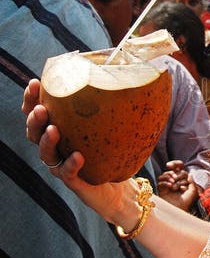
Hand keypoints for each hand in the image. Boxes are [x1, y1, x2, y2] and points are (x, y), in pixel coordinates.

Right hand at [22, 78, 135, 226]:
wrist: (120, 187)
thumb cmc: (114, 151)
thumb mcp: (111, 124)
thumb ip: (112, 102)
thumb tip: (129, 70)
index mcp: (60, 129)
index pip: (37, 112)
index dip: (32, 99)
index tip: (34, 83)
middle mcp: (56, 148)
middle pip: (34, 132)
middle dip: (34, 119)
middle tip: (41, 108)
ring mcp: (62, 165)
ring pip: (46, 153)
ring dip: (47, 140)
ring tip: (53, 130)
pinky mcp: (74, 182)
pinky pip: (68, 173)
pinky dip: (71, 164)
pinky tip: (78, 156)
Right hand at [158, 160, 198, 211]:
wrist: (179, 210)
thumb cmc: (187, 202)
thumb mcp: (193, 191)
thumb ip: (192, 181)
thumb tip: (189, 173)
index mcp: (183, 179)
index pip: (178, 167)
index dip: (175, 164)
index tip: (172, 166)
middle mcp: (175, 180)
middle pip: (173, 171)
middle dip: (177, 175)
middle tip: (177, 181)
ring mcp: (168, 184)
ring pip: (166, 174)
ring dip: (169, 177)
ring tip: (173, 185)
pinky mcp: (161, 190)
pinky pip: (160, 182)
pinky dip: (165, 182)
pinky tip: (169, 187)